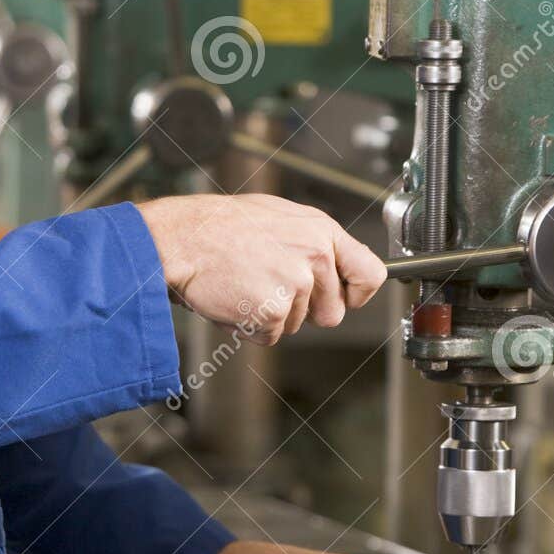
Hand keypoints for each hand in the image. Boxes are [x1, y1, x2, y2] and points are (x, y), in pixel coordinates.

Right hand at [136, 193, 384, 344]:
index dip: (358, 294)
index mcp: (321, 231)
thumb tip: (333, 266)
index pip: (370, 274)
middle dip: (305, 311)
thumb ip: (313, 242)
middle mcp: (315, 256)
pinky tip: (236, 297)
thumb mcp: (279, 217)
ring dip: (272, 314)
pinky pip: (272, 335)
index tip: (346, 299)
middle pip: (333, 312)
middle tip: (271, 287)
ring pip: (298, 324)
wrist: (183, 239)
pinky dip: (251, 326)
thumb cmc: (221, 226)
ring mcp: (295, 285)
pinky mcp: (273, 311)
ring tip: (246, 283)